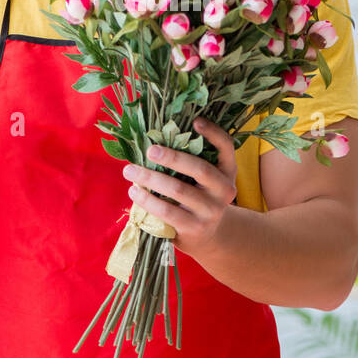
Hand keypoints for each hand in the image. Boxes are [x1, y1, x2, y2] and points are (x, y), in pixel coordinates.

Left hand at [121, 117, 236, 258]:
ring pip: (178, 189)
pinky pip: (167, 211)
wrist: (208, 236)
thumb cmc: (198, 197)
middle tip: (149, 150)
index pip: (226, 147)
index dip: (213, 133)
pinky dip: (147, 200)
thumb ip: (190, 162)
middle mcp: (224, 190)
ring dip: (150, 178)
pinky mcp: (194, 227)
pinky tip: (134, 192)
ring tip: (129, 170)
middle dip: (172, 157)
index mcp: (228, 171)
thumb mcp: (204, 180)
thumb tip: (155, 137)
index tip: (195, 120)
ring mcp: (211, 211)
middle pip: (200, 168)